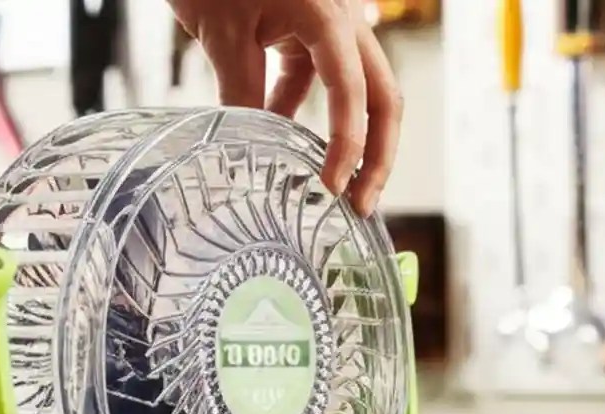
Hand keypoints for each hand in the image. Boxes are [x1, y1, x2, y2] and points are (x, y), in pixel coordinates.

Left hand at [170, 0, 401, 215]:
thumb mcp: (222, 34)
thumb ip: (242, 92)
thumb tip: (251, 147)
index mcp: (327, 14)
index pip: (352, 92)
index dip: (348, 144)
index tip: (334, 186)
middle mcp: (342, 18)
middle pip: (382, 94)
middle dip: (377, 152)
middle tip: (363, 204)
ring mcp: (330, 23)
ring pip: (357, 88)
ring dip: (347, 137)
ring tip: (331, 187)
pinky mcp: (309, 28)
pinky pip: (319, 76)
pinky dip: (304, 108)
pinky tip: (282, 136)